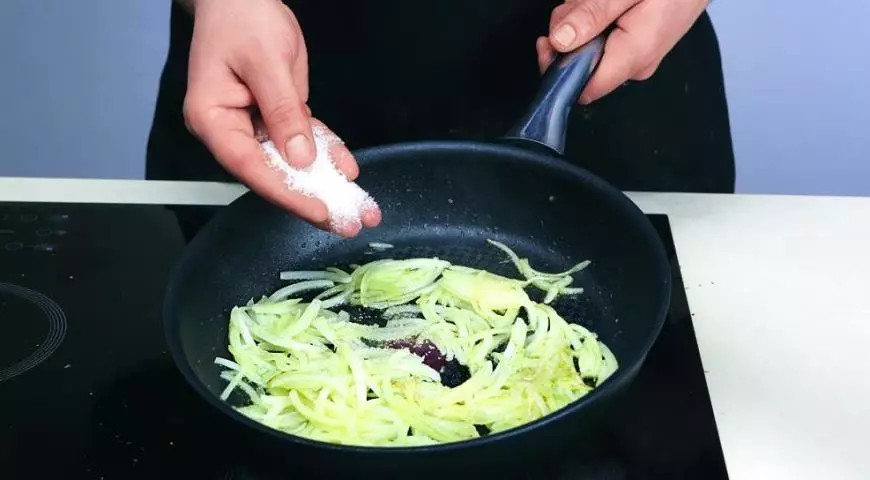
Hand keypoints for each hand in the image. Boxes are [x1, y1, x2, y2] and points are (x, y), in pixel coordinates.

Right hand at [182, 0, 379, 235]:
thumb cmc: (243, 18)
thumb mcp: (267, 62)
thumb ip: (284, 112)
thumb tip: (301, 158)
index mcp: (213, 119)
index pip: (251, 166)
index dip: (287, 192)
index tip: (319, 211)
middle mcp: (230, 130)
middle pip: (273, 174)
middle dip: (312, 199)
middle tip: (349, 223)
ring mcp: (253, 125)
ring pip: (292, 163)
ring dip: (326, 184)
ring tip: (359, 208)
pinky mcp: (276, 116)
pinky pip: (303, 141)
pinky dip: (327, 154)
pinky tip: (349, 169)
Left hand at [536, 0, 708, 103]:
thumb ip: (592, 14)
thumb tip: (560, 41)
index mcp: (633, 56)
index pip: (583, 90)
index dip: (558, 69)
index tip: (549, 42)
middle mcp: (634, 64)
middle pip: (579, 65)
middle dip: (568, 32)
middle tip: (581, 4)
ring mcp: (635, 56)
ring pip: (586, 48)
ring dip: (581, 19)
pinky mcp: (635, 46)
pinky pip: (602, 39)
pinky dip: (595, 18)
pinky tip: (607, 2)